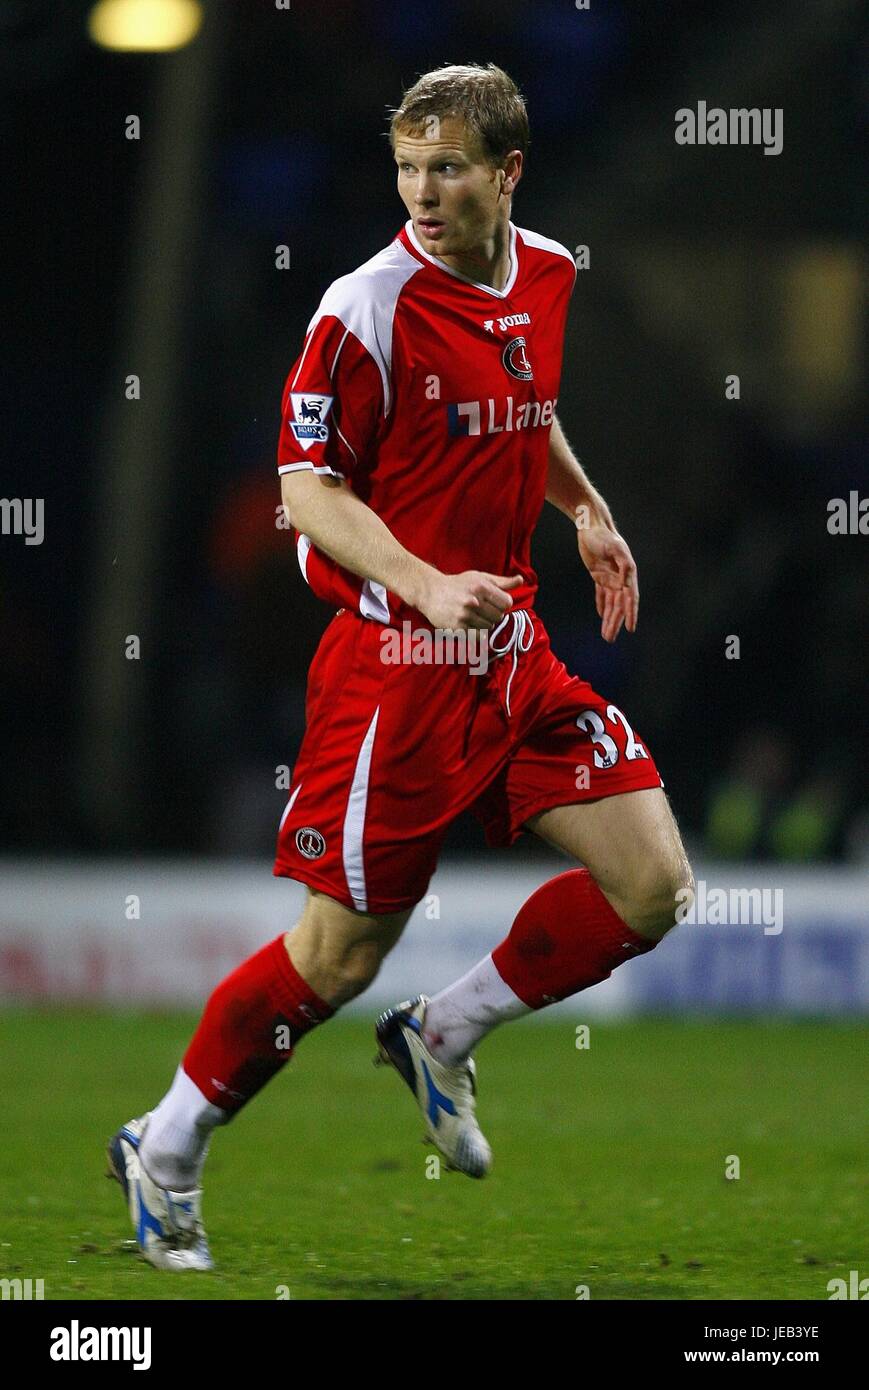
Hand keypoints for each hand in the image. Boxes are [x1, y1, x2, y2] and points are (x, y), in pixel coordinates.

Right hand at [417, 570, 523, 630]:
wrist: (431, 592)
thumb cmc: (458, 584)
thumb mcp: (480, 578)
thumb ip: (502, 582)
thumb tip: (521, 580)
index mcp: (481, 587)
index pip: (507, 603)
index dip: (502, 603)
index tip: (493, 602)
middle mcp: (474, 601)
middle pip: (499, 617)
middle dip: (493, 614)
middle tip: (481, 609)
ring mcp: (465, 616)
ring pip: (489, 627)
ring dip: (484, 623)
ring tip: (473, 615)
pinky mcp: (458, 628)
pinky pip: (478, 637)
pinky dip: (476, 633)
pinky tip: (469, 624)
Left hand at [576, 521, 638, 641]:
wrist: (591, 527)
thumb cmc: (603, 536)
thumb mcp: (614, 547)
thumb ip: (623, 562)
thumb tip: (627, 579)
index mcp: (627, 573)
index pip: (630, 598)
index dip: (630, 614)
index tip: (630, 628)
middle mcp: (621, 578)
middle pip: (619, 605)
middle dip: (615, 622)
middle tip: (610, 638)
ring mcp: (610, 578)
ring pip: (610, 603)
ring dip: (608, 619)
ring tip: (606, 635)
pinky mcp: (599, 575)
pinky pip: (601, 595)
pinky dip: (602, 605)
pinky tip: (601, 616)